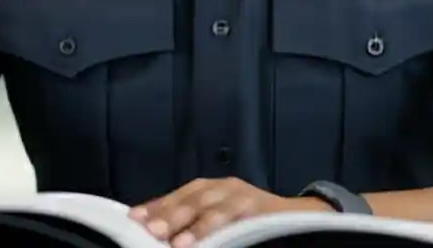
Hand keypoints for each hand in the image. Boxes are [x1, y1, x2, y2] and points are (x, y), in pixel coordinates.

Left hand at [129, 177, 332, 246]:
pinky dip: (228, 230)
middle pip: (195, 198)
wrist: (298, 217)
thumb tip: (153, 231)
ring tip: (180, 244)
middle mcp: (226, 189)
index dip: (157, 205)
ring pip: (218, 209)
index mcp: (210, 189)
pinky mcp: (264, 211)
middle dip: (172, 213)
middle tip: (152, 230)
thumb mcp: (216, 217)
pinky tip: (218, 242)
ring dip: (199, 227)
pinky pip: (243, 221)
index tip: (135, 218)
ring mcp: (246, 198)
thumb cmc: (247, 221)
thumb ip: (189, 223)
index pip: (179, 195)